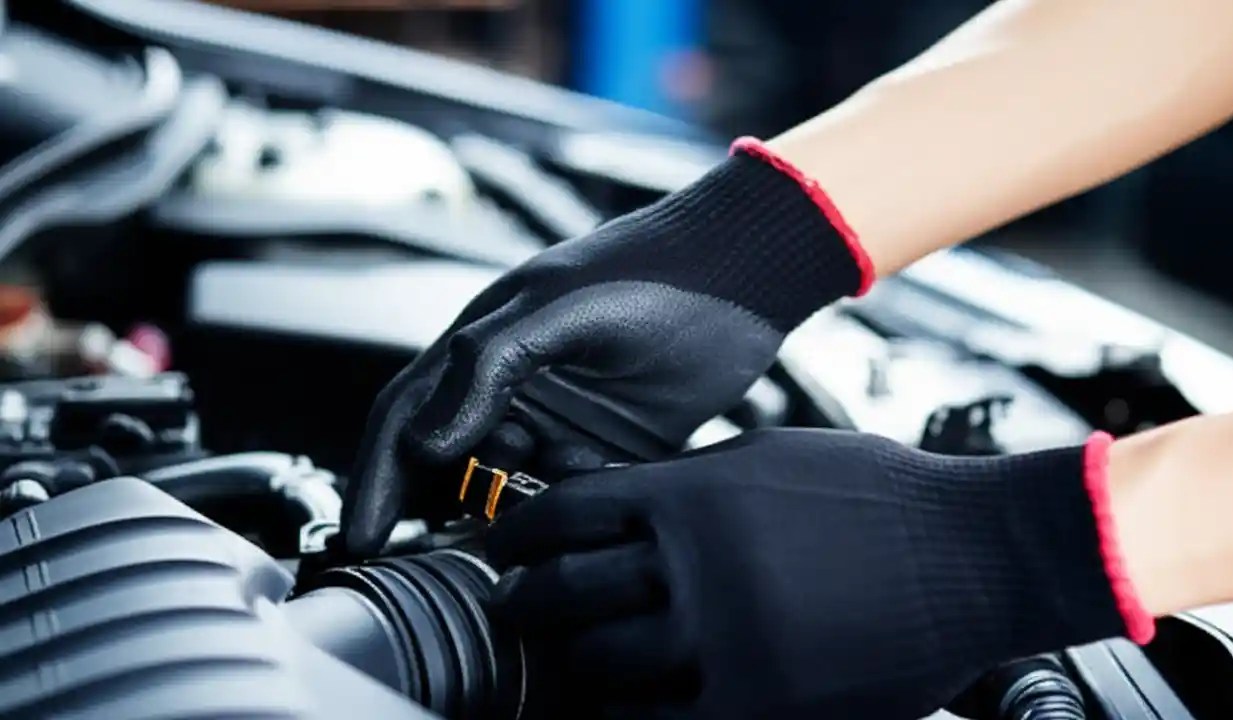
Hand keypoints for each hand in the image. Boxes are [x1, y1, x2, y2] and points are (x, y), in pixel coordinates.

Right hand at [337, 140, 872, 558]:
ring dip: (526, 498)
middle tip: (459, 546)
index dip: (376, 479)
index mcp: (482, 344)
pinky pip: (572, 493)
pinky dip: (577, 493)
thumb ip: (490, 364)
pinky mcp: (611, 445)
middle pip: (454, 465)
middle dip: (452, 505)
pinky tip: (604, 465)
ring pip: (515, 486)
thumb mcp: (563, 307)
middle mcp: (511, 388)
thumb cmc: (649, 272)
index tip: (360, 539)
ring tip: (564, 470)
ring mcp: (560, 418)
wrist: (743, 274)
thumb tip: (427, 442)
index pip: (407, 419)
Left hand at [485, 428, 1153, 718]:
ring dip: (570, 669)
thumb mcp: (771, 457)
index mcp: (692, 493)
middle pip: (565, 592)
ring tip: (557, 670)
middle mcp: (693, 565)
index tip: (501, 548)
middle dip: (522, 604)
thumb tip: (617, 498)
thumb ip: (689, 480)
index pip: (565, 514)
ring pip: (602, 666)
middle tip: (511, 611)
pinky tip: (618, 714)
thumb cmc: (879, 493)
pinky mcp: (760, 703)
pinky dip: (627, 719)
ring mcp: (723, 639)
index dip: (519, 534)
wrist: (971, 553)